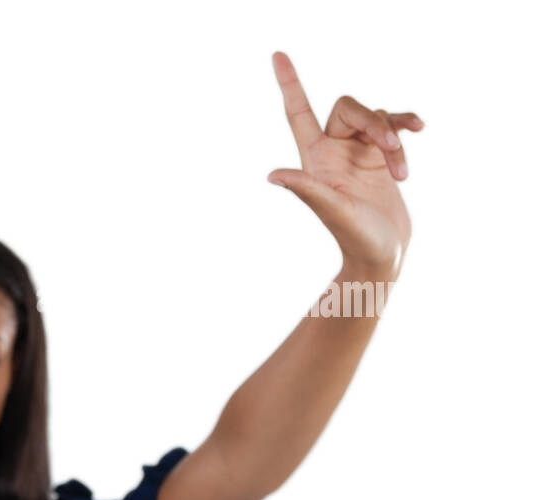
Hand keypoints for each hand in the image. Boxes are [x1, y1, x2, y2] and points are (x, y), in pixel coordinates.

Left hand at [267, 51, 423, 280]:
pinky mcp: (380, 158)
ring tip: (401, 173)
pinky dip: (404, 129)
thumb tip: (272, 175)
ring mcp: (357, 153)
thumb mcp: (333, 210)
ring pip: (375, 119)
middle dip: (373, 123)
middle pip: (348, 108)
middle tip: (392, 149)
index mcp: (314, 160)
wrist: (381, 256)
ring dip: (393, 138)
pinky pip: (393, 127)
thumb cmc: (355, 238)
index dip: (289, 84)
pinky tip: (416, 138)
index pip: (298, 112)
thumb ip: (308, 188)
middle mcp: (332, 152)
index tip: (277, 54)